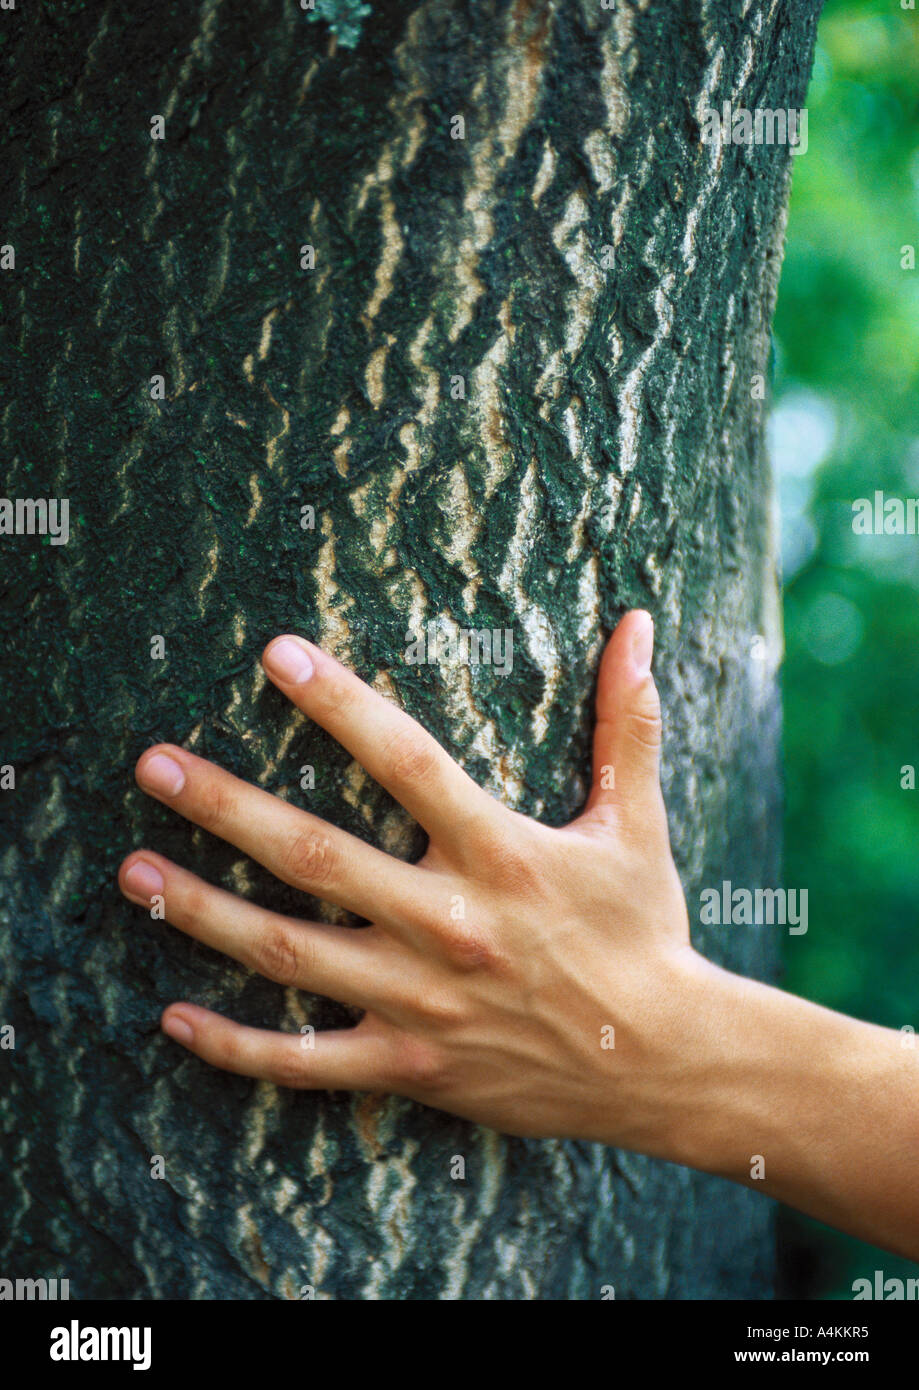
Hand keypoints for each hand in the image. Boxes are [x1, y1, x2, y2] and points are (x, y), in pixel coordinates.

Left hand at [118, 611, 701, 1153]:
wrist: (664, 1061)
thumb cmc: (645, 932)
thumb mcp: (638, 823)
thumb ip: (627, 722)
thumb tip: (640, 624)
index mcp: (502, 854)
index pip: (408, 762)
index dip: (340, 704)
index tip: (275, 655)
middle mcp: (450, 925)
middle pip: (317, 855)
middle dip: (227, 808)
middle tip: (153, 765)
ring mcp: (421, 1002)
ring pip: (290, 954)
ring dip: (204, 911)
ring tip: (133, 872)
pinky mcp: (409, 1065)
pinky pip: (307, 1063)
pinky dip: (237, 1048)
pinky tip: (172, 1019)